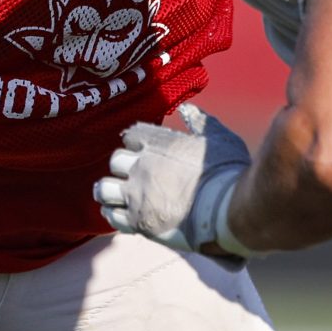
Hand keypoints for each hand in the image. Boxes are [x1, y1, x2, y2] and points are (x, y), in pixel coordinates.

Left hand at [94, 104, 256, 256]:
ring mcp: (137, 195)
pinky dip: (113, 214)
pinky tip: (121, 214)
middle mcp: (141, 166)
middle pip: (115, 161)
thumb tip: (187, 109)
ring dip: (109, 190)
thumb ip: (200, 122)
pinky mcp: (138, 222)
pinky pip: (112, 216)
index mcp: (157, 142)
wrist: (228, 209)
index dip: (137, 142)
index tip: (144, 150)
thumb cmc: (226, 172)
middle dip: (122, 166)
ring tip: (117, 194)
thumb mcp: (218, 138)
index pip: (131, 134)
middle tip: (133, 175)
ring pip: (104, 189)